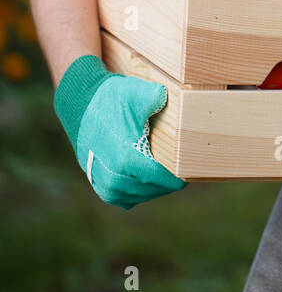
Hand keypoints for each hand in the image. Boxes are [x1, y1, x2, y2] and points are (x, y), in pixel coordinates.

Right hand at [55, 56, 186, 208]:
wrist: (82, 108)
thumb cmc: (111, 100)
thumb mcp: (134, 93)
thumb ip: (154, 97)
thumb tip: (166, 97)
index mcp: (127, 160)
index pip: (164, 179)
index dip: (180, 175)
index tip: (191, 167)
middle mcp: (115, 180)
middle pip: (156, 188)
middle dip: (168, 178)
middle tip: (180, 164)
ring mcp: (108, 188)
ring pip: (143, 194)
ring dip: (155, 185)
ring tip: (164, 168)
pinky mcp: (103, 190)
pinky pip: (130, 198)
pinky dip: (140, 189)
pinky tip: (146, 174)